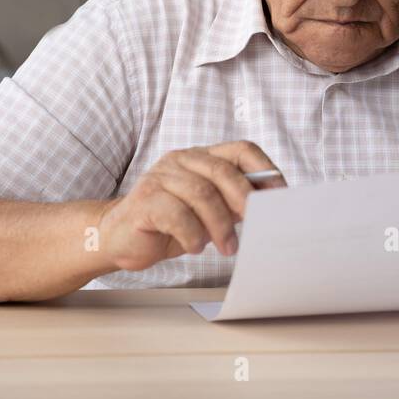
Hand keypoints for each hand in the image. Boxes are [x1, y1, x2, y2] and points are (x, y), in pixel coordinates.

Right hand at [98, 141, 283, 272]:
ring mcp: (160, 178)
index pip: (241, 150)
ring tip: (227, 248)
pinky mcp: (144, 201)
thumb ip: (233, 204)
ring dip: (220, 226)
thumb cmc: (168, 224)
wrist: (118, 238)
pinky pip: (178, 215)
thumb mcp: (208, 212)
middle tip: (254, 226)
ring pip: (202, 194)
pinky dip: (193, 235)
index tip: (280, 195)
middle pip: (223, 172)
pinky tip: (195, 247)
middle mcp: (181, 161)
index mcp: (200, 158)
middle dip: (244, 201)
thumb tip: (269, 207)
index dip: (265, 170)